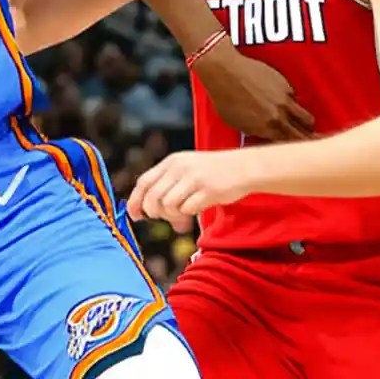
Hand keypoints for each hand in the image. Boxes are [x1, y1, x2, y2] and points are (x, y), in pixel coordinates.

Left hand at [127, 150, 252, 230]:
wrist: (244, 167)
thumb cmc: (213, 173)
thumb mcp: (186, 169)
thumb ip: (167, 186)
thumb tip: (147, 211)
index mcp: (171, 162)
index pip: (143, 182)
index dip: (136, 201)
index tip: (136, 215)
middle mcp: (180, 168)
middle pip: (153, 197)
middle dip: (155, 213)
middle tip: (166, 218)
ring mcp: (194, 178)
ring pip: (168, 205)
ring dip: (173, 216)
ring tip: (183, 217)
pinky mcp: (208, 190)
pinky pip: (188, 208)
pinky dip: (188, 214)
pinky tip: (196, 211)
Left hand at [190, 40, 313, 141]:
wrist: (225, 71)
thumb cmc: (224, 96)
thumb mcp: (235, 123)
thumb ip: (254, 131)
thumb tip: (263, 135)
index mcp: (266, 128)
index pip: (288, 146)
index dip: (294, 151)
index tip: (298, 153)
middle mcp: (279, 116)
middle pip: (302, 134)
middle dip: (308, 140)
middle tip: (310, 143)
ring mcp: (284, 100)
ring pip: (305, 118)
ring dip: (306, 124)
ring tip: (307, 127)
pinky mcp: (286, 85)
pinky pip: (296, 99)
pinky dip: (294, 104)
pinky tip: (288, 105)